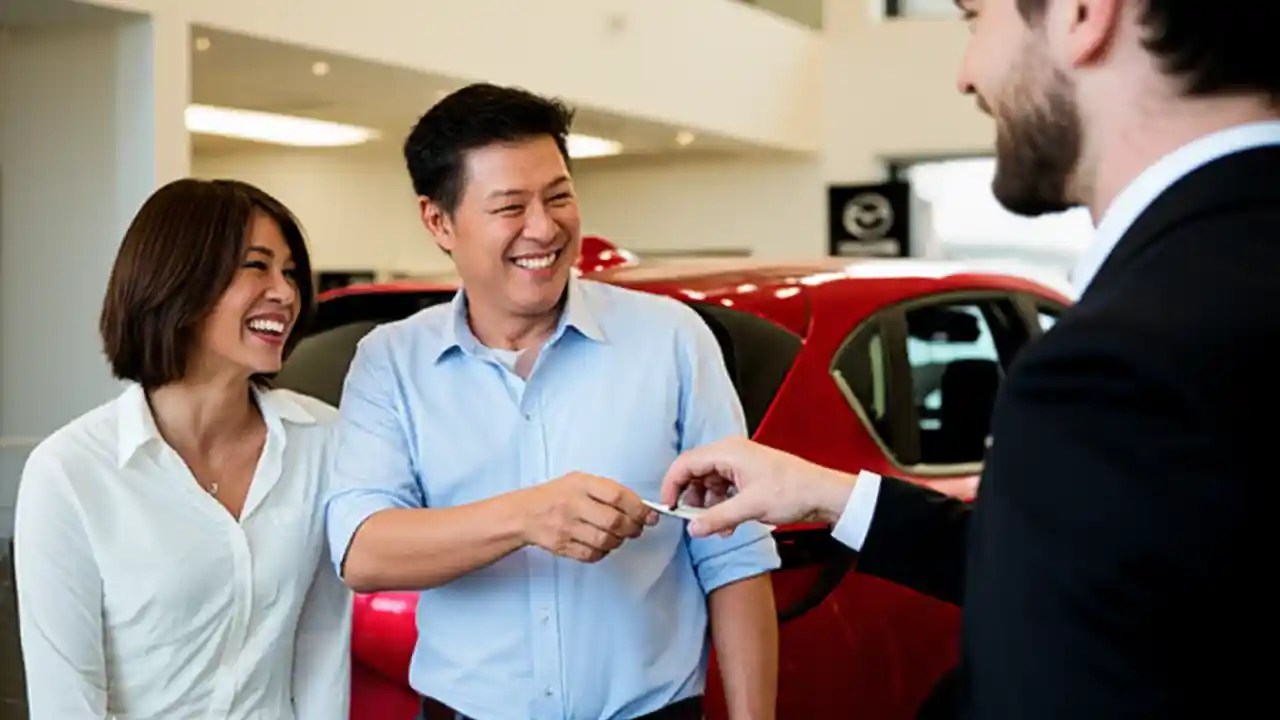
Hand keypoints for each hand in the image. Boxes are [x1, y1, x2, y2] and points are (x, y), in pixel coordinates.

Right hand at [520, 472, 657, 561]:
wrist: (524, 513)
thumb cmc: (557, 496)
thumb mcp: (580, 481)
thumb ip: (608, 492)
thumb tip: (642, 509)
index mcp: (580, 483)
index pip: (617, 495)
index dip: (639, 508)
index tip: (650, 516)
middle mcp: (572, 504)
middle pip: (614, 521)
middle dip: (633, 528)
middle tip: (637, 528)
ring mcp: (565, 526)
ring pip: (605, 541)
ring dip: (618, 541)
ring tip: (618, 536)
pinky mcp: (561, 546)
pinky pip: (592, 555)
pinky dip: (602, 552)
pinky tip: (600, 544)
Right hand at [659, 437, 857, 536]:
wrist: (822, 494)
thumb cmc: (793, 491)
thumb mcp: (750, 507)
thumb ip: (717, 518)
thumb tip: (692, 528)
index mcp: (728, 451)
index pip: (685, 463)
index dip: (672, 485)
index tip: (668, 507)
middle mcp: (730, 453)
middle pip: (695, 473)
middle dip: (691, 499)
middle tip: (691, 520)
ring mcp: (739, 464)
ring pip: (709, 484)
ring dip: (708, 506)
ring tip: (715, 527)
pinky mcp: (747, 476)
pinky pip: (723, 490)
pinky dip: (721, 506)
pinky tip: (727, 525)